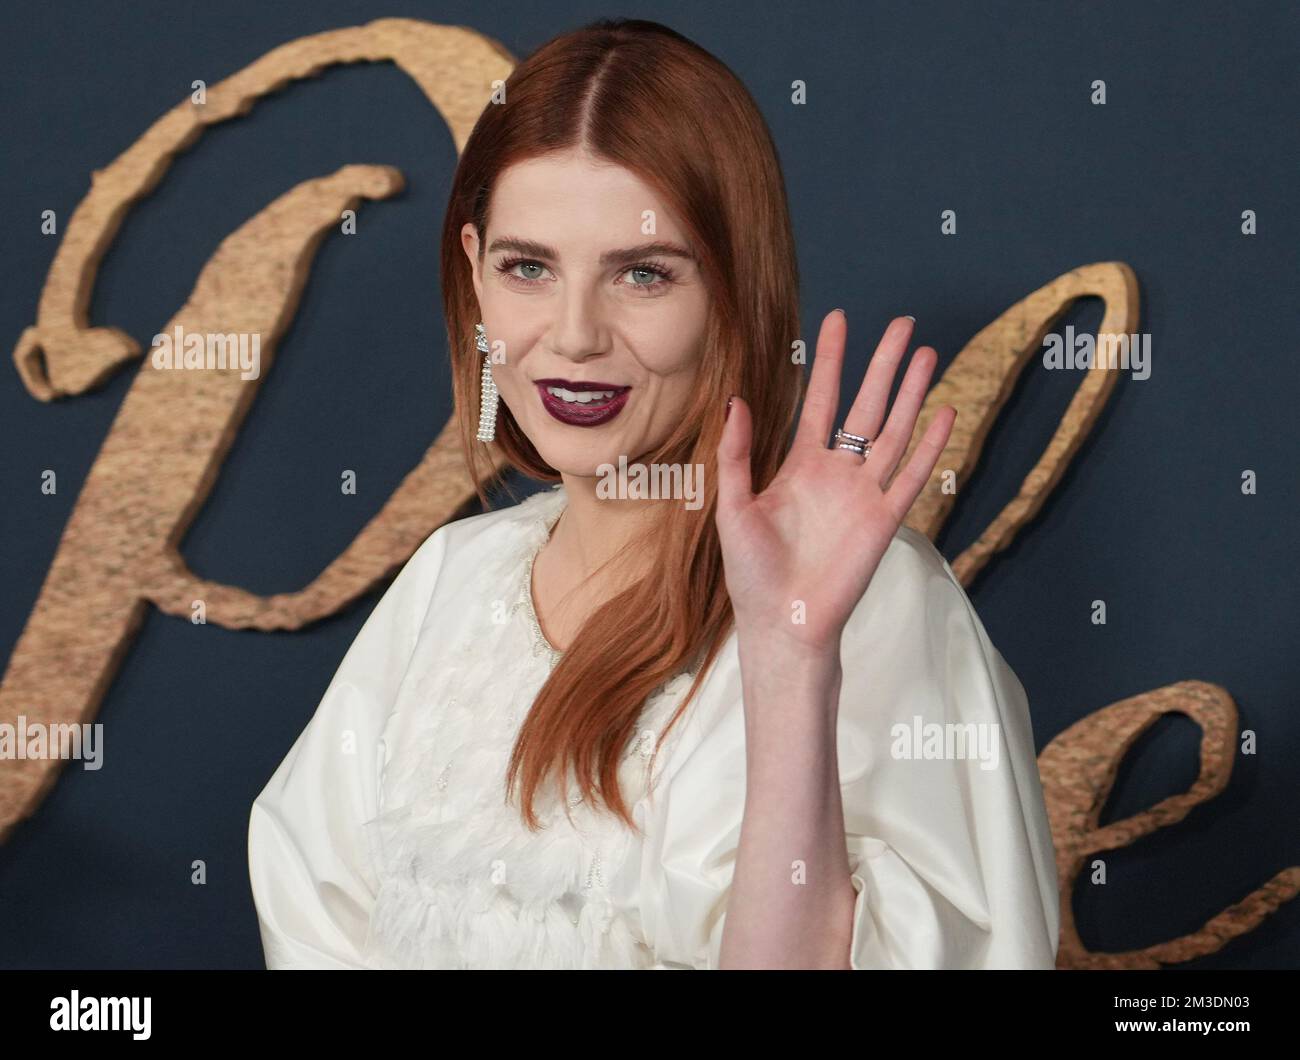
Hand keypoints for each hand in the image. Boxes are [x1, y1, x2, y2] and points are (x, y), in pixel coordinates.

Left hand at [716, 311, 955, 653]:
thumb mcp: (733, 505)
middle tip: (904, 323)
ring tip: (928, 353)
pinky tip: (945, 412)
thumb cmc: (751, 571)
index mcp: (800, 466)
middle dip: (884, 364)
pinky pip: (910, 475)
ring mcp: (864, 494)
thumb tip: (735, 400)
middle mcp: (836, 473)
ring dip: (912, 393)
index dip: (830, 361)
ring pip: (894, 431)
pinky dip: (929, 445)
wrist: (781, 622)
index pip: (819, 399)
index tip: (840, 320)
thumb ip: (736, 454)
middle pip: (866, 405)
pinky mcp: (884, 520)